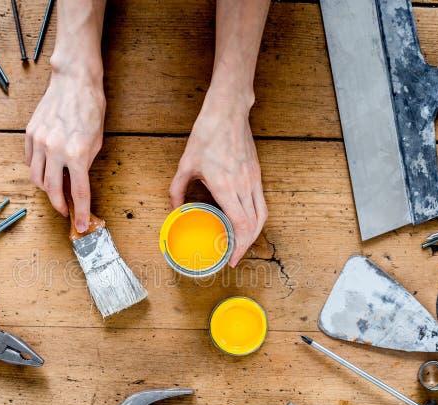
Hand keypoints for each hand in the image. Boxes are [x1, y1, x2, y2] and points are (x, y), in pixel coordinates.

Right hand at [25, 70, 104, 232]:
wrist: (74, 81)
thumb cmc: (90, 108)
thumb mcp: (97, 140)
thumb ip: (86, 163)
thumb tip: (77, 181)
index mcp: (77, 154)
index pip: (79, 192)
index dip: (80, 212)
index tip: (80, 224)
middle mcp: (55, 150)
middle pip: (52, 190)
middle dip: (59, 205)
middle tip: (66, 211)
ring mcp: (40, 142)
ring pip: (37, 178)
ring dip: (46, 190)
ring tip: (55, 191)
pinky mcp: (30, 134)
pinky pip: (30, 161)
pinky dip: (37, 170)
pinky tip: (46, 171)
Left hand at [170, 90, 266, 266]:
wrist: (227, 113)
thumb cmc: (206, 136)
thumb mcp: (185, 165)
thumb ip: (177, 191)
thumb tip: (175, 211)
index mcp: (224, 185)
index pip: (240, 224)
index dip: (238, 245)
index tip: (232, 258)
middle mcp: (243, 184)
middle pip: (253, 225)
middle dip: (246, 245)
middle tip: (235, 256)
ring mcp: (253, 179)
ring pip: (261, 215)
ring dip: (254, 234)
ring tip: (242, 243)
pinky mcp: (257, 174)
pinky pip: (261, 203)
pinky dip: (256, 219)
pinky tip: (246, 223)